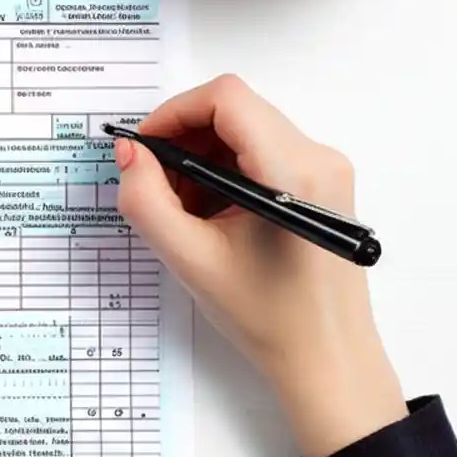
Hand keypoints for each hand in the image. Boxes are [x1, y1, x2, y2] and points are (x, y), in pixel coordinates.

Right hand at [116, 75, 405, 456]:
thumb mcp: (191, 259)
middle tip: (157, 186)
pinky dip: (225, 171)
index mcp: (293, 171)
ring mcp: (326, 168)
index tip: (145, 147)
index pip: (226, 98)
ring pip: (246, 130)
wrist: (327, 358)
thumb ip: (147, 200)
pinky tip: (211, 216)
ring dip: (203, 158)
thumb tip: (128, 152)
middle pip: (235, 111)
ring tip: (184, 211)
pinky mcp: (323, 182)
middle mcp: (318, 158)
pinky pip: (263, 152)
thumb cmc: (269, 317)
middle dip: (185, 140)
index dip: (175, 112)